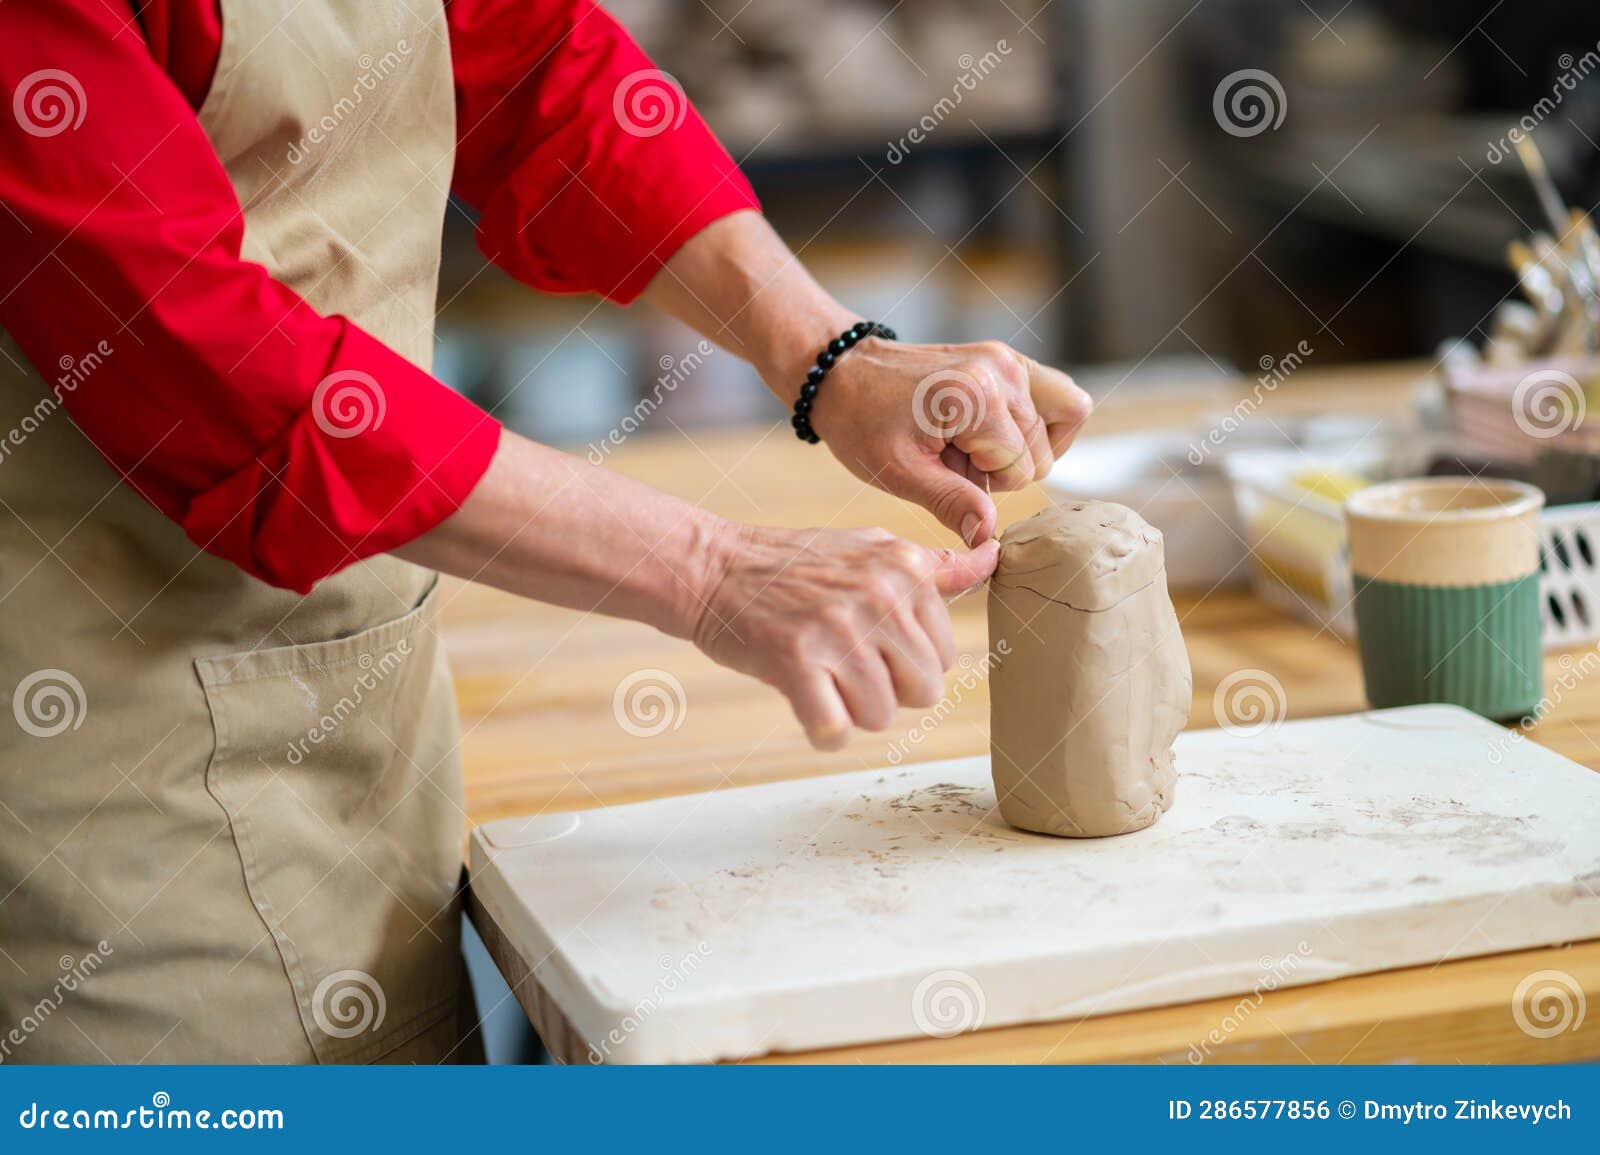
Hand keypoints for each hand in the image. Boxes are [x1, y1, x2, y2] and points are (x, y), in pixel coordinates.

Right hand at [692, 524, 998, 749]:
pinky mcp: (797, 660)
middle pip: (923, 691)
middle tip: (844, 662)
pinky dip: (823, 730)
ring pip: (881, 716)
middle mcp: (879, 595)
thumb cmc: (795, 565)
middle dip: (886, 690)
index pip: (945, 655)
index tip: (867, 640)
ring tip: (821, 674)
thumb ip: (932, 566)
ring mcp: (838, 628)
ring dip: (850, 709)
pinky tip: (806, 702)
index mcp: (905, 568)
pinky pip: (834, 730)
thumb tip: (993, 557)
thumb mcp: (871, 549)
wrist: (713, 567)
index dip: (905, 661)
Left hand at [802, 338, 1091, 545]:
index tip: (944, 467)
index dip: (984, 484)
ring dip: (1022, 446)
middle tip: (952, 456)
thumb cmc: (863, 423)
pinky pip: (1058, 394)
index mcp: (978, 397)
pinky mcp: (1009, 357)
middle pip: (1043, 452)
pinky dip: (1039, 422)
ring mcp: (1010, 359)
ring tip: (974, 445)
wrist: (843, 374)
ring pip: (1064, 419)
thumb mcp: (900, 472)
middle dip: (1001, 468)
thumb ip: (952, 503)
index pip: (1022, 471)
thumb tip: (988, 539)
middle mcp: (1004, 371)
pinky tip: (998, 433)